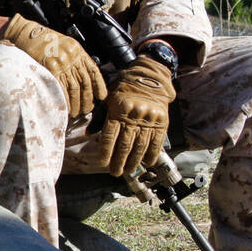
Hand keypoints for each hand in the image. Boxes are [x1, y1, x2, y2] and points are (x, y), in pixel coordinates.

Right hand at [2, 13, 106, 117]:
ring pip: (74, 88)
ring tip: (75, 112)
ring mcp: (60, 63)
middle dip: (87, 99)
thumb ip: (73, 57)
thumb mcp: (63, 43)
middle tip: (87, 109)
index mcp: (77, 50)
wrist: (24, 33)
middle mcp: (71, 56)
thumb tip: (81, 76)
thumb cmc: (42, 40)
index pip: (93, 71)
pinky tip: (65, 107)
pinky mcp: (49, 69)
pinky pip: (60, 88)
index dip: (99, 86)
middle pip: (84, 82)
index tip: (101, 96)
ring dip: (76, 103)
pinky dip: (64, 100)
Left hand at [86, 55, 174, 176]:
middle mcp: (134, 115)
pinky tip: (147, 163)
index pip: (110, 135)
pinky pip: (157, 141)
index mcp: (118, 110)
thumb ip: (99, 116)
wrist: (149, 77)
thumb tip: (89, 133)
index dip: (106, 151)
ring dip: (134, 161)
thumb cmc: (124, 89)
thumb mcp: (108, 99)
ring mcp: (149, 119)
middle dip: (119, 161)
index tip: (102, 163)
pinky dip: (152, 154)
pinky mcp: (162, 121)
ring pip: (140, 145)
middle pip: (125, 144)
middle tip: (115, 172)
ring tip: (128, 171)